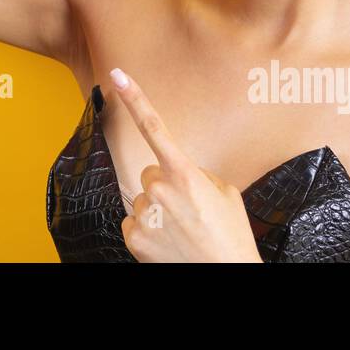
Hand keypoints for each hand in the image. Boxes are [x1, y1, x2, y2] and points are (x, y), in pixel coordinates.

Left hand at [110, 68, 262, 262]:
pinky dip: (148, 228)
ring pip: (144, 198)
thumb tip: (179, 172)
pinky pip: (134, 221)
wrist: (227, 275)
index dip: (135, 98)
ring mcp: (145, 214)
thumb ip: (197, 174)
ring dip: (157, 208)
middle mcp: (160, 190)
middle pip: (150, 172)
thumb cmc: (231, 236)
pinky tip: (168, 240)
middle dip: (165, 184)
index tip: (118, 74)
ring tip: (182, 228)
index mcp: (184, 173)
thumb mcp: (225, 194)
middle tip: (188, 208)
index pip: (154, 127)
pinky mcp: (134, 237)